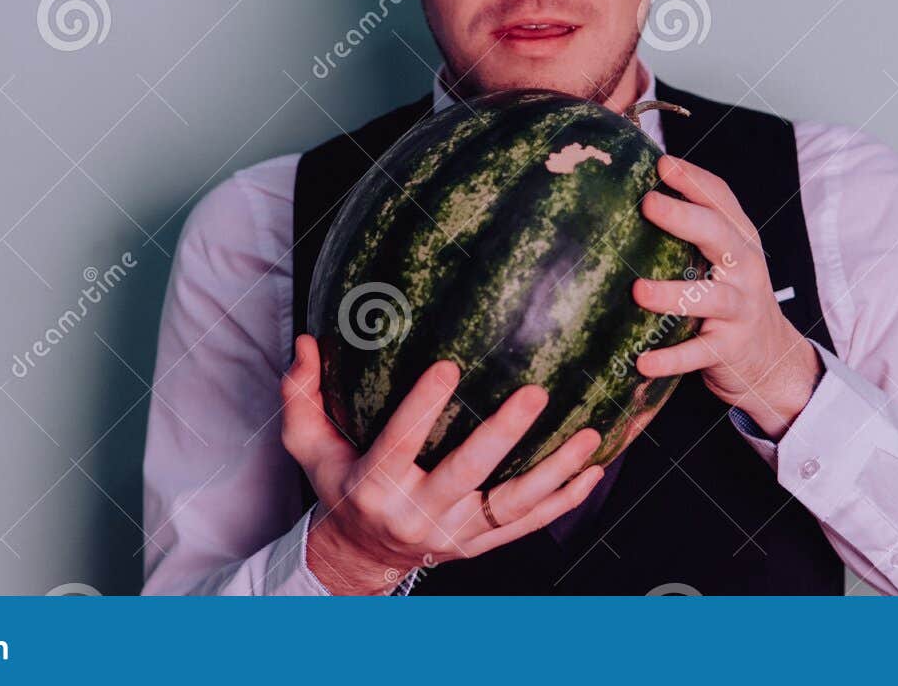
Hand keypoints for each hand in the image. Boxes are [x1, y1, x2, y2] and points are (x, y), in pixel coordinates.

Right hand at [281, 334, 603, 594]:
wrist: (360, 556)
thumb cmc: (340, 486)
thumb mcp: (309, 446)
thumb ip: (302, 395)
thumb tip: (306, 342)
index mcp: (375, 486)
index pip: (400, 444)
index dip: (423, 406)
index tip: (448, 365)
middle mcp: (418, 513)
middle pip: (466, 473)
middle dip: (503, 434)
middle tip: (535, 393)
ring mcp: (456, 532)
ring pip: (512, 504)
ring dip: (554, 471)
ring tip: (589, 434)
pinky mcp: (482, 544)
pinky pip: (530, 524)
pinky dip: (565, 500)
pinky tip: (595, 471)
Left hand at [631, 155, 822, 440]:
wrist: (773, 359)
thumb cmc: (733, 297)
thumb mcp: (725, 257)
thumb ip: (694, 228)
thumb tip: (641, 192)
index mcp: (739, 239)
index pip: (721, 199)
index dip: (693, 180)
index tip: (661, 164)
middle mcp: (744, 268)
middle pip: (719, 235)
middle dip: (684, 217)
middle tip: (649, 204)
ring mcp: (740, 308)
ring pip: (709, 297)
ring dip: (673, 294)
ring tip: (639, 291)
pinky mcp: (731, 348)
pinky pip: (699, 352)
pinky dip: (671, 358)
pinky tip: (643, 361)